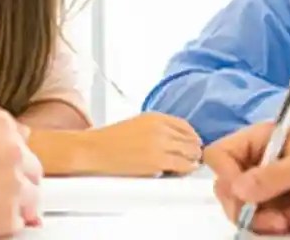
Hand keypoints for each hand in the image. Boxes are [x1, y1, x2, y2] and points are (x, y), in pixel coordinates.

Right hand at [0, 108, 42, 237]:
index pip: (21, 141)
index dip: (8, 158)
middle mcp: (13, 151)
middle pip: (32, 169)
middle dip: (18, 179)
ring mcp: (12, 184)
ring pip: (31, 198)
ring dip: (15, 203)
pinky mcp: (5, 217)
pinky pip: (18, 224)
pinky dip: (4, 225)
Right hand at [76, 112, 202, 175]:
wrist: (95, 150)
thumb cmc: (110, 141)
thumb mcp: (136, 125)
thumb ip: (156, 129)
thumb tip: (175, 140)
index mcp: (154, 117)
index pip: (184, 125)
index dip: (192, 136)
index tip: (193, 144)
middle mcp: (160, 128)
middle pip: (190, 139)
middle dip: (194, 149)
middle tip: (193, 157)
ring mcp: (160, 144)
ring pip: (190, 153)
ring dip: (192, 160)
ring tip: (188, 165)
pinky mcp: (158, 161)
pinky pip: (183, 166)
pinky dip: (186, 169)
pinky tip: (183, 171)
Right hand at [204, 123, 289, 234]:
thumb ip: (270, 177)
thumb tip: (238, 189)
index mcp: (266, 138)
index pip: (222, 155)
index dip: (227, 176)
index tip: (243, 195)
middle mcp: (266, 160)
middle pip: (231, 187)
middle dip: (248, 207)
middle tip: (273, 220)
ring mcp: (277, 184)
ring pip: (249, 209)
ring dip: (267, 219)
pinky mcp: (289, 206)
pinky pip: (268, 221)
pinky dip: (281, 226)